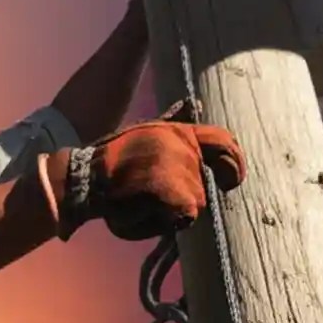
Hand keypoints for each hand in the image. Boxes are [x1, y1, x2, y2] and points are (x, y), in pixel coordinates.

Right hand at [42, 104, 246, 240]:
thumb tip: (194, 103)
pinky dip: (169, 220)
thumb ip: (175, 123)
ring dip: (178, 209)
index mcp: (181, 131)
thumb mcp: (147, 133)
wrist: (87, 178)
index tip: (231, 180)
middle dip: (190, 194)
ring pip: (198, 202)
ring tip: (147, 201)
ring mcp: (181, 169)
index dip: (234, 163)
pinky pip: (186, 216)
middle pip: (207, 182)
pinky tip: (145, 210)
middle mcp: (185, 146)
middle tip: (162, 197)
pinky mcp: (176, 193)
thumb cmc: (116, 161)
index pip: (224, 142)